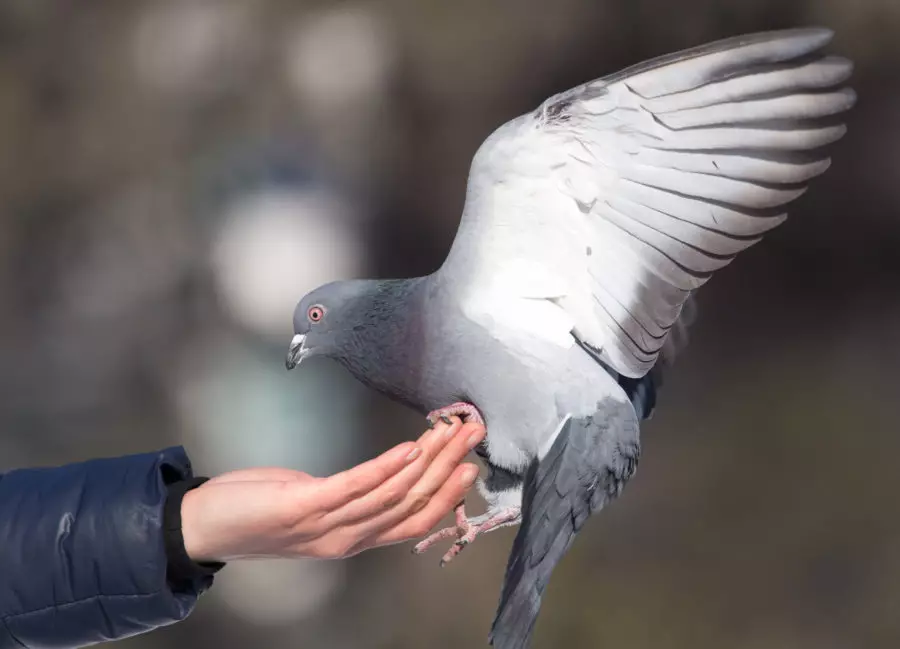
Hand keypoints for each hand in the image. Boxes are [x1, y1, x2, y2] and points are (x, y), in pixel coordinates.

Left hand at [180, 417, 484, 561]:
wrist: (206, 526)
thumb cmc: (263, 512)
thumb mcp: (318, 509)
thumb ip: (354, 499)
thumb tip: (388, 476)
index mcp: (356, 538)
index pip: (416, 521)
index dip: (449, 494)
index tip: (473, 462)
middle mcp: (349, 538)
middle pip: (413, 503)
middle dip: (448, 465)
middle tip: (473, 432)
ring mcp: (327, 525)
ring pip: (392, 493)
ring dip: (428, 459)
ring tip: (450, 430)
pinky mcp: (306, 506)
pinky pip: (355, 486)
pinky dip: (386, 467)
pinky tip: (408, 447)